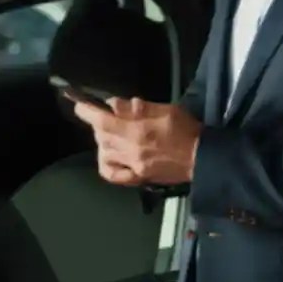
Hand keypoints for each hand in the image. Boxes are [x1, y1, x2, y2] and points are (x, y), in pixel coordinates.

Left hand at [72, 97, 201, 186]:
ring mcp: (133, 166)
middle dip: (97, 123)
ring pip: (104, 152)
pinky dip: (106, 163)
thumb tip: (114, 104)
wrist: (203, 158)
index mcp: (138, 131)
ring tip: (110, 132)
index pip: (103, 121)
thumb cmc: (187, 129)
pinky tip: (110, 154)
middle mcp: (131, 150)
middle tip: (103, 115)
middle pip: (101, 136)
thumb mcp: (166, 109)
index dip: (87, 112)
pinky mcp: (138, 177)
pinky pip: (112, 174)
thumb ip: (138, 108)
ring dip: (102, 140)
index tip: (79, 105)